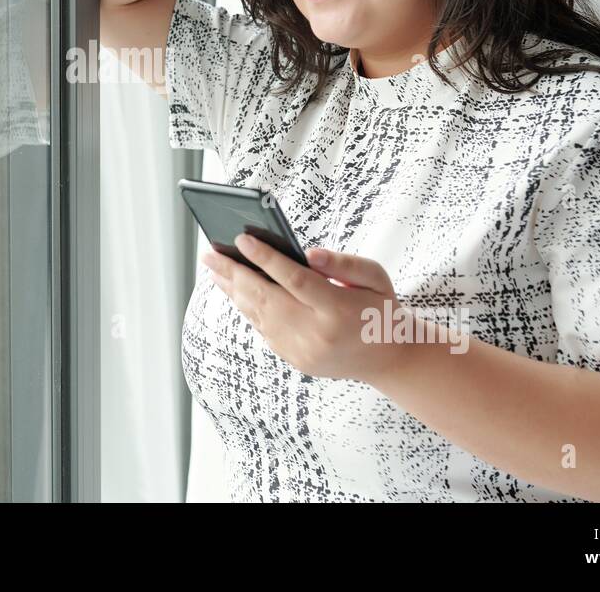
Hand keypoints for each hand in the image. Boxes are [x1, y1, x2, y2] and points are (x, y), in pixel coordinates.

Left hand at [200, 233, 407, 383]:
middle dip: (234, 273)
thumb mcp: (375, 277)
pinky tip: (235, 290)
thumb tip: (306, 254)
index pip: (295, 280)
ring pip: (258, 315)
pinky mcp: (295, 359)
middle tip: (210, 252)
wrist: (389, 358)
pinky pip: (263, 329)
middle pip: (266, 298)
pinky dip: (247, 307)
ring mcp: (303, 350)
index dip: (266, 259)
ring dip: (233, 290)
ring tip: (214, 268)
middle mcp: (316, 334)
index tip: (242, 239)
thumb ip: (343, 263)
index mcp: (338, 310)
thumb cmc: (380, 308)